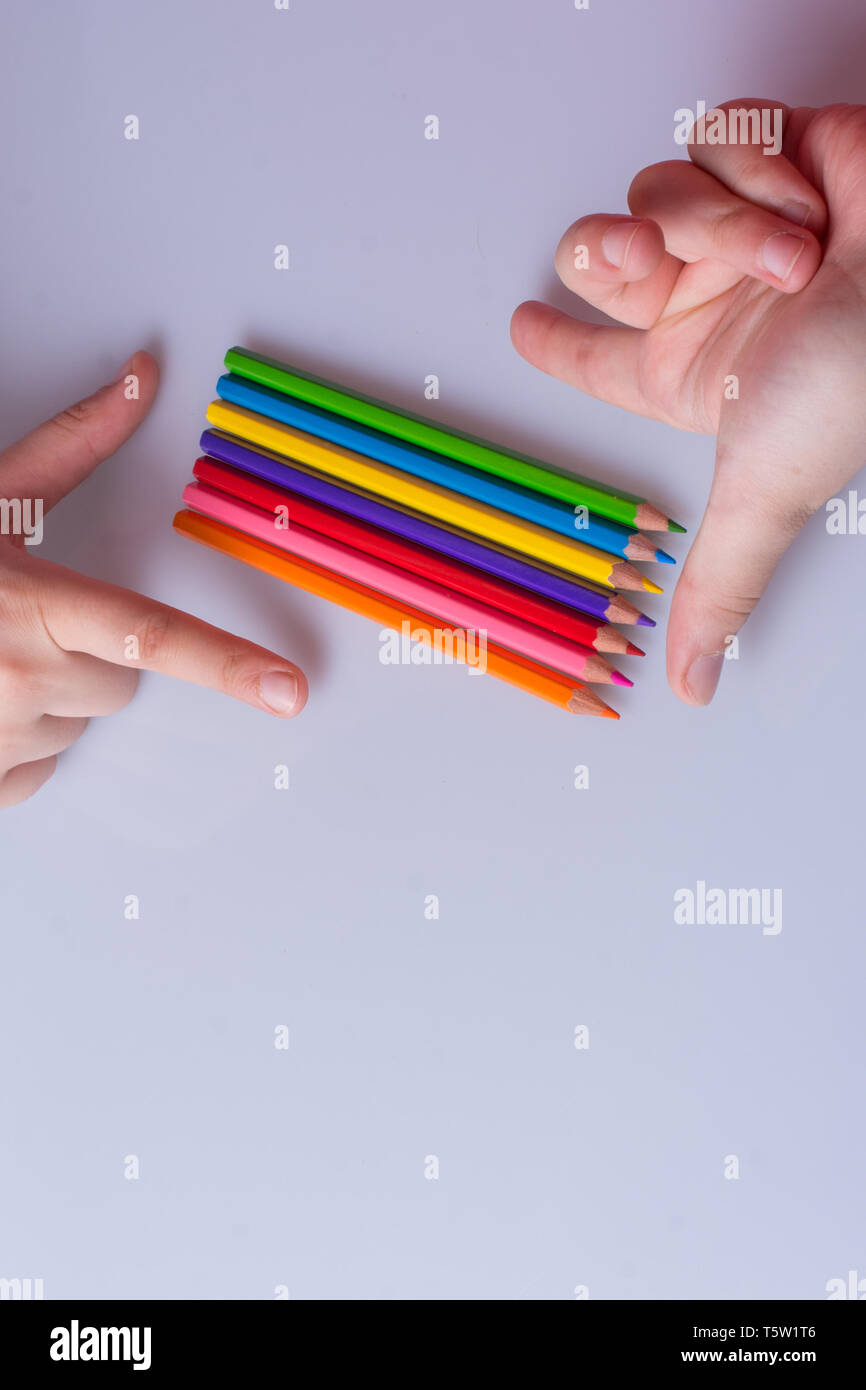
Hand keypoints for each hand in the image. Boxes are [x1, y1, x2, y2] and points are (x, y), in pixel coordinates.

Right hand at [0, 352, 306, 807]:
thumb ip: (71, 446)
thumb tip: (142, 380)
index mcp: (29, 608)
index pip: (152, 637)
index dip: (229, 665)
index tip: (287, 691)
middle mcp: (20, 683)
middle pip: (123, 683)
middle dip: (90, 655)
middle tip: (17, 624)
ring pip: (80, 726)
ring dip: (48, 700)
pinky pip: (40, 770)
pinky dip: (16, 744)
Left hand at [511, 100, 865, 703]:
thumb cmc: (854, 378)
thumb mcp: (761, 491)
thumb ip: (720, 586)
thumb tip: (692, 690)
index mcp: (690, 373)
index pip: (593, 359)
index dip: (551, 343)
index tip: (519, 327)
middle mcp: (705, 302)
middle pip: (598, 259)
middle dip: (606, 254)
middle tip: (640, 264)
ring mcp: (736, 231)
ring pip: (655, 194)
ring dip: (718, 226)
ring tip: (787, 258)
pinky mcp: (776, 159)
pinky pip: (719, 140)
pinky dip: (760, 175)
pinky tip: (809, 209)